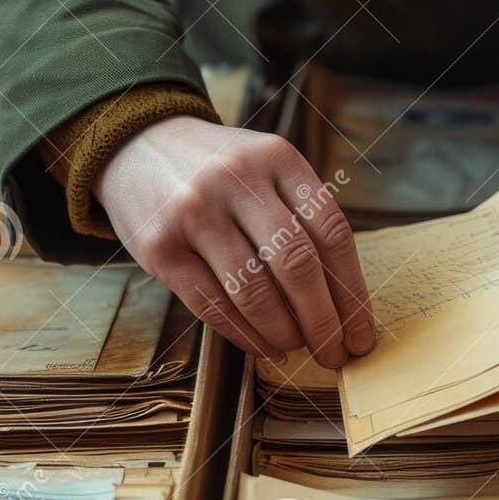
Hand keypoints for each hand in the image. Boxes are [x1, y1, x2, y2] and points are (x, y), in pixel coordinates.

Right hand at [95, 115, 373, 367]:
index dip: (352, 293)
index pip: (332, 233)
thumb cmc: (221, 171)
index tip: (361, 334)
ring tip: (297, 348)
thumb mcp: (267, 169)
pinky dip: (244, 335)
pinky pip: (211, 306)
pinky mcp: (160, 248)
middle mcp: (238, 180)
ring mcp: (195, 213)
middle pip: (297, 265)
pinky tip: (263, 347)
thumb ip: (303, 218)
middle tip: (334, 354)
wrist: (137, 145)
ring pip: (254, 292)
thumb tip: (343, 304)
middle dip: (323, 322)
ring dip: (283, 332)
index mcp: (279, 158)